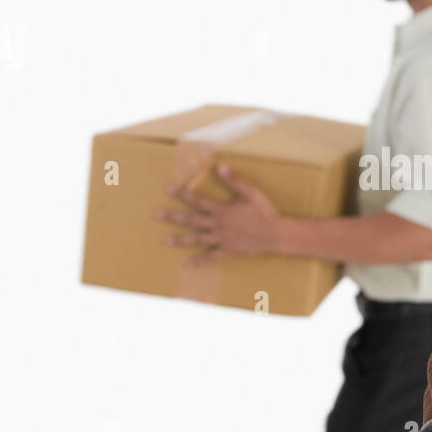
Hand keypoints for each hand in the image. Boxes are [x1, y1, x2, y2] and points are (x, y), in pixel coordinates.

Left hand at [153, 163, 284, 266]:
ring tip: (165, 240)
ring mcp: (221, 239)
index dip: (182, 194)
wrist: (276, 235)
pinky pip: (209, 257)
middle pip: (191, 220)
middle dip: (172, 217)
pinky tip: (186, 265)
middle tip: (156, 215)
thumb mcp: (251, 193)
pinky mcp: (226, 250)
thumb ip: (234, 180)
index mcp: (222, 210)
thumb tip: (220, 166)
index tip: (168, 190)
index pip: (198, 200)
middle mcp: (218, 224)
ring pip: (196, 239)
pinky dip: (198, 262)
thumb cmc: (264, 212)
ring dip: (180, 240)